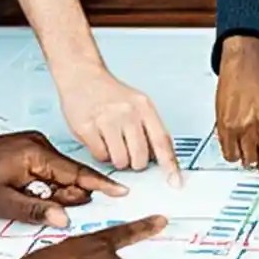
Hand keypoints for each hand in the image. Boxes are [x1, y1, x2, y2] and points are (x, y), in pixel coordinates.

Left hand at [0, 132, 127, 227]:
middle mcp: (41, 145)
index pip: (76, 173)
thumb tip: (65, 219)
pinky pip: (48, 170)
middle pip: (69, 176)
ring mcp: (36, 145)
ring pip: (59, 175)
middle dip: (65, 195)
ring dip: (52, 191)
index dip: (100, 185)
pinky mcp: (30, 149)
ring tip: (24, 197)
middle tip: (43, 206)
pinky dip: (45, 184)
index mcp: (37, 155)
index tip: (122, 191)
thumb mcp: (2, 202)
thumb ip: (36, 210)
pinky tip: (26, 192)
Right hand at [57, 66, 181, 181]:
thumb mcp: (138, 104)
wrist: (82, 76)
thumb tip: (161, 159)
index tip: (175, 181)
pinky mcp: (86, 128)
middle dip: (136, 162)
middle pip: (140, 158)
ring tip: (113, 142)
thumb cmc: (112, 94)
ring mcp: (106, 120)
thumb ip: (150, 129)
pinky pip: (100, 156)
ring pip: (120, 161)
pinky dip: (101, 153)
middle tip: (128, 150)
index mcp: (144, 107)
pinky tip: (99, 138)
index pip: (162, 141)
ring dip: (117, 159)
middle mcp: (127, 113)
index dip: (170, 165)